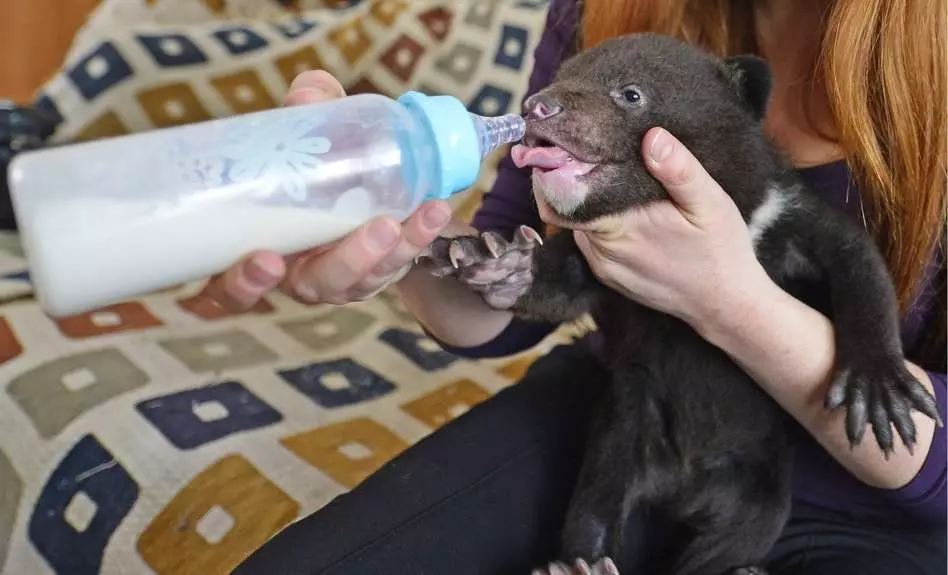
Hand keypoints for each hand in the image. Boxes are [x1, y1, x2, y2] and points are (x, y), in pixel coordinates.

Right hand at [200, 70, 453, 309]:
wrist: (347, 171)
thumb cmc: (304, 162)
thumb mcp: (299, 135)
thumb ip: (304, 110)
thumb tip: (308, 96)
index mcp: (255, 254)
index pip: (234, 290)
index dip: (245, 284)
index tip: (267, 260)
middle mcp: (296, 275)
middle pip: (315, 286)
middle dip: (348, 263)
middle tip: (378, 230)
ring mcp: (341, 277)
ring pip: (365, 279)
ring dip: (392, 251)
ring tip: (416, 216)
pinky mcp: (377, 270)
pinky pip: (397, 263)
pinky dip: (418, 237)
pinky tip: (434, 210)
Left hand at [565, 127, 773, 328]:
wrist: (725, 305)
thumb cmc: (720, 252)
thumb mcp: (710, 204)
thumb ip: (679, 170)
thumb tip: (651, 136)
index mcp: (619, 228)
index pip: (566, 194)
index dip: (566, 166)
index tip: (576, 142)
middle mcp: (601, 251)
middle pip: (570, 206)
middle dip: (579, 179)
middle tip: (598, 151)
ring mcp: (602, 266)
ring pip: (579, 223)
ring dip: (590, 202)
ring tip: (612, 177)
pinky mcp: (608, 275)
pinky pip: (591, 240)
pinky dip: (600, 222)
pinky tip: (623, 209)